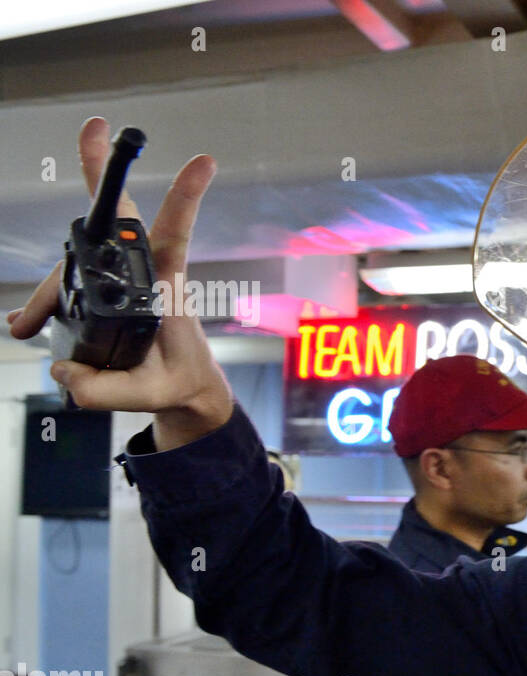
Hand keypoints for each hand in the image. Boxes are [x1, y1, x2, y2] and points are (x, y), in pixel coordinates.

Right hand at [6, 117, 233, 450]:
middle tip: (94, 127)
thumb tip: (62, 370)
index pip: (174, 236)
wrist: (188, 391)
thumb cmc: (178, 384)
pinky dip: (45, 305)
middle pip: (118, 222)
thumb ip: (104, 390)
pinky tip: (21, 325)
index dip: (185, 197)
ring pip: (78, 264)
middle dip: (102, 173)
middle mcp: (147, 275)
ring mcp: (126, 282)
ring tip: (22, 326)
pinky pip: (71, 288)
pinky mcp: (109, 295)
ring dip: (48, 291)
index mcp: (169, 290)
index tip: (204, 161)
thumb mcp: (148, 396)